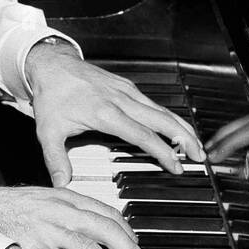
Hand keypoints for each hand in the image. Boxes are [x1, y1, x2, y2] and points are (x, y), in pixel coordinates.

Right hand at [0, 182, 152, 248]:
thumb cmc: (5, 210)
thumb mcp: (41, 201)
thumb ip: (69, 211)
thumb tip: (98, 227)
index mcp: (63, 197)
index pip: (107, 213)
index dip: (129, 236)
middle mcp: (57, 210)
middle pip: (105, 229)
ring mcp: (42, 228)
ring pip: (87, 248)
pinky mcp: (26, 246)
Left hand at [25, 43, 203, 183]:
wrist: (51, 64)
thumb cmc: (51, 94)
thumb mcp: (48, 131)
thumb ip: (55, 159)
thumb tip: (61, 183)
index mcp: (105, 112)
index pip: (142, 135)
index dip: (162, 152)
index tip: (176, 165)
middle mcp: (120, 99)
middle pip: (162, 120)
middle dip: (184, 138)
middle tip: (200, 156)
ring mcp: (126, 91)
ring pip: (161, 109)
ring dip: (180, 127)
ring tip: (195, 144)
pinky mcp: (126, 86)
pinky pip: (153, 103)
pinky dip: (168, 116)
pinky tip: (174, 125)